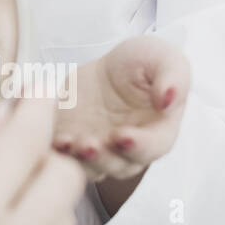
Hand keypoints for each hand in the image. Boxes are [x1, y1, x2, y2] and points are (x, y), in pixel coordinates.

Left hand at [53, 35, 189, 181]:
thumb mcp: (160, 57)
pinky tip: (51, 139)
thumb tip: (169, 98)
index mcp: (157, 132)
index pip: (153, 147)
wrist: (104, 70)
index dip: (139, 145)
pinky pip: (63, 157)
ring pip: (90, 167)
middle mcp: (128, 151)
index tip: (122, 135)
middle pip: (118, 164)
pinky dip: (56, 151)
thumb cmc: (139, 64)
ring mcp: (99, 152)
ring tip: (67, 142)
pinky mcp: (71, 146)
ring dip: (77, 158)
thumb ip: (173, 75)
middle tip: (88, 144)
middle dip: (102, 157)